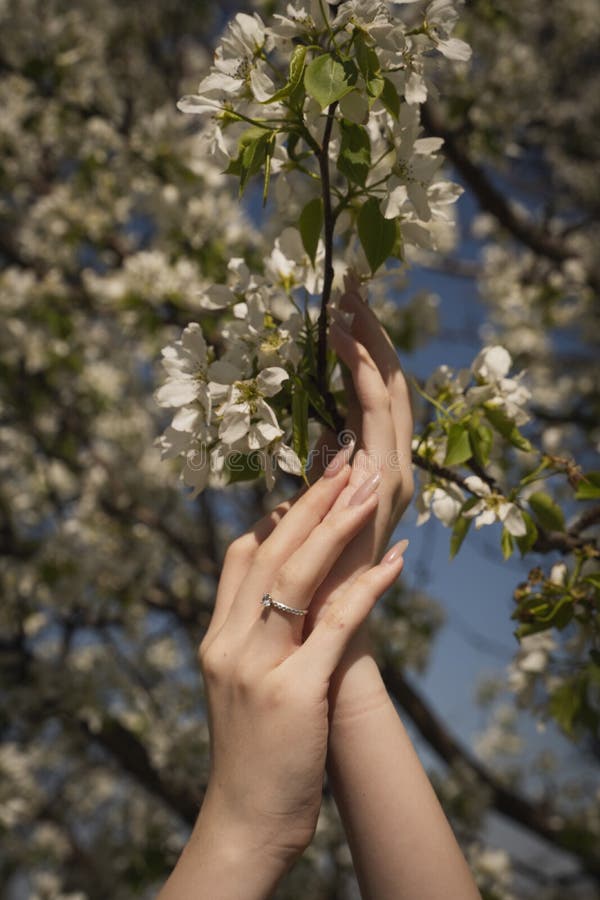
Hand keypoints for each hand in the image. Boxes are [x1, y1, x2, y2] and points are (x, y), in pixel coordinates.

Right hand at [189, 462, 407, 875]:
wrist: (243, 822)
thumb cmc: (252, 754)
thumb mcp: (240, 687)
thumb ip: (254, 638)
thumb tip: (284, 594)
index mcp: (217, 639)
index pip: (241, 558)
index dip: (276, 516)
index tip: (308, 485)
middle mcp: (230, 643)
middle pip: (271, 552)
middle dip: (310, 502)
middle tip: (345, 461)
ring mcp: (258, 666)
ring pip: (298, 575)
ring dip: (337, 525)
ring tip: (368, 487)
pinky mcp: (293, 692)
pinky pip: (336, 623)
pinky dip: (368, 586)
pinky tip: (395, 559)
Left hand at [302, 280, 412, 690]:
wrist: (322, 646)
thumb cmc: (307, 587)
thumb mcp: (303, 530)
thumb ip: (308, 498)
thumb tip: (296, 473)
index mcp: (372, 476)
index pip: (373, 398)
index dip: (362, 350)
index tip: (342, 302)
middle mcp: (391, 471)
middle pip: (389, 386)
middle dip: (371, 333)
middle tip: (352, 281)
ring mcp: (393, 478)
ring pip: (389, 395)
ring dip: (369, 344)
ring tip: (350, 299)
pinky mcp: (386, 490)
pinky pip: (379, 421)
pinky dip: (363, 378)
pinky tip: (346, 343)